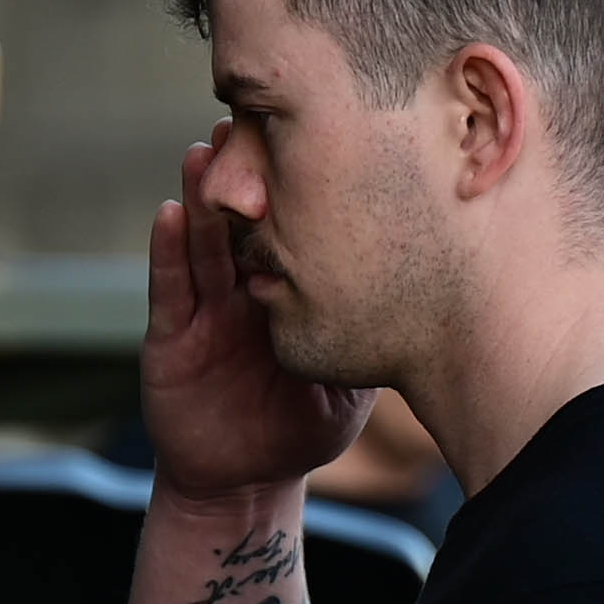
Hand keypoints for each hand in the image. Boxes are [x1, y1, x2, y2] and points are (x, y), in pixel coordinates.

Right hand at [144, 135, 365, 500]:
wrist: (246, 480)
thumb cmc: (300, 428)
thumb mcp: (353, 382)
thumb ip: (374, 335)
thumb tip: (436, 296)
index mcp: (285, 288)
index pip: (289, 225)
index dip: (293, 186)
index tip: (310, 135)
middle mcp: (241, 286)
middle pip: (241, 220)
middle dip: (243, 173)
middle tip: (250, 122)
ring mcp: (204, 309)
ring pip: (202, 241)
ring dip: (201, 195)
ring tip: (205, 150)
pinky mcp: (170, 339)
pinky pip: (169, 289)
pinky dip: (167, 251)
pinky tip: (170, 213)